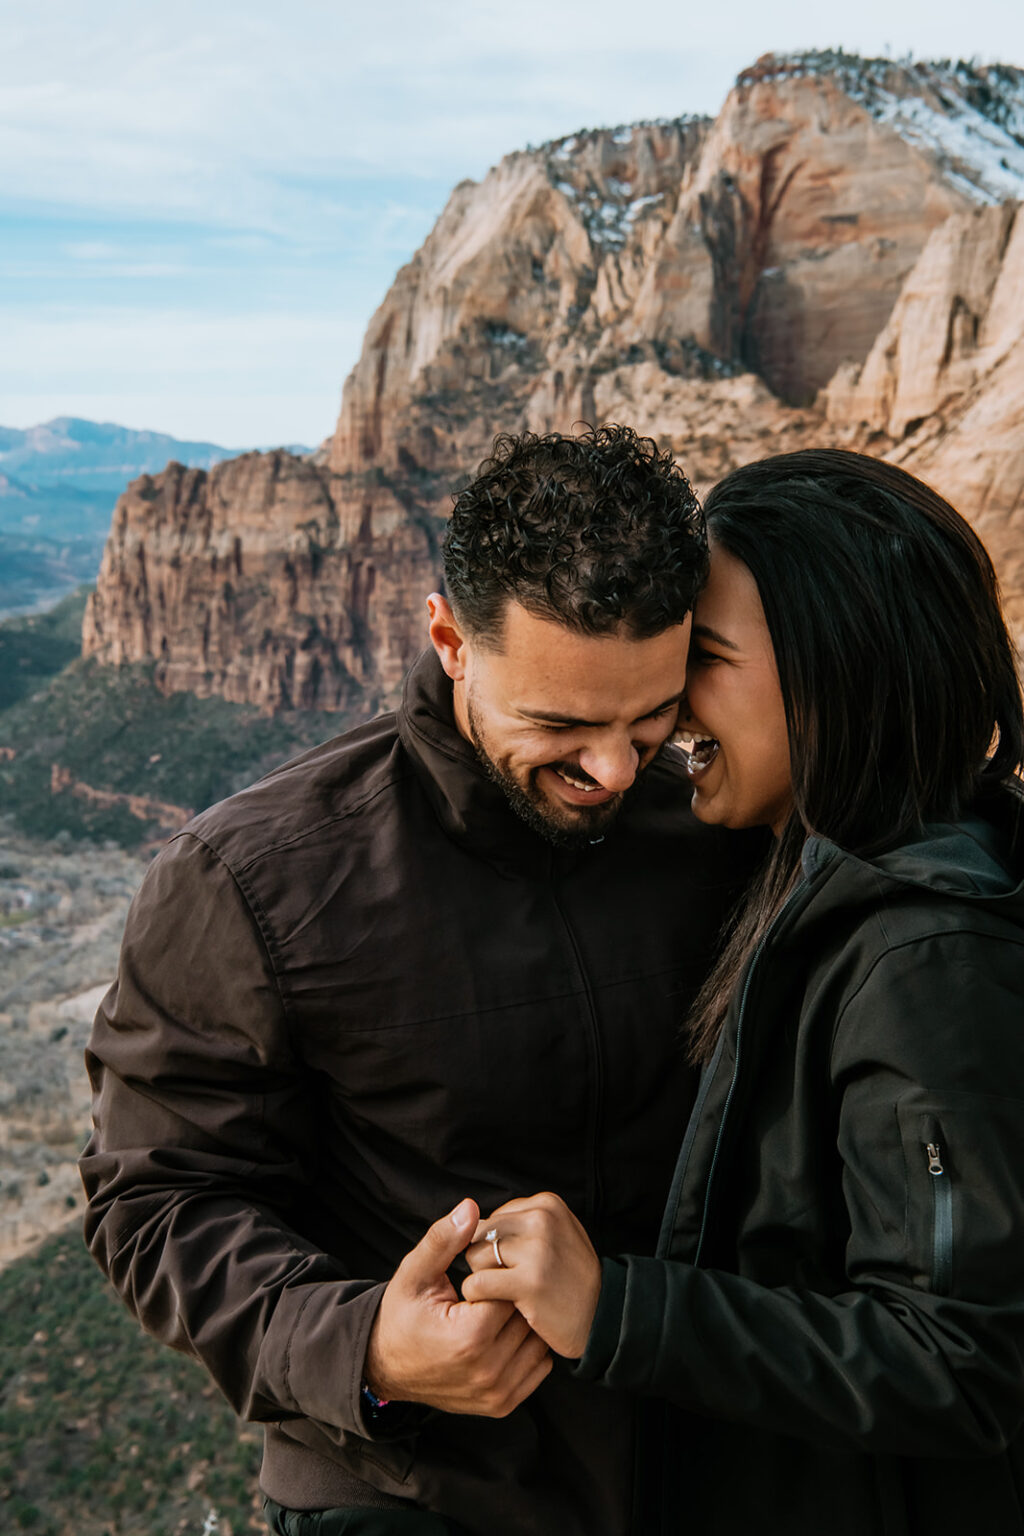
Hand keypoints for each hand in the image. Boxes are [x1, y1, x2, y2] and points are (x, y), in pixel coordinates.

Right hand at [364, 1198, 551, 1415]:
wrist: (387, 1366)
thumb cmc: (401, 1315)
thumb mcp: (414, 1273)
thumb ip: (444, 1239)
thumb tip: (470, 1207)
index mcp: (469, 1338)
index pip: (510, 1292)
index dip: (500, 1277)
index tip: (485, 1274)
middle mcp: (487, 1371)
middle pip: (526, 1317)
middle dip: (514, 1298)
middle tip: (496, 1289)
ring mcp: (496, 1393)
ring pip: (537, 1342)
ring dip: (524, 1323)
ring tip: (499, 1310)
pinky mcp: (502, 1404)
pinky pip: (538, 1366)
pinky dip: (528, 1348)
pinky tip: (504, 1334)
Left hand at [462, 1192, 601, 1358]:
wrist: (603, 1317)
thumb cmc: (570, 1277)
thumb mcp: (556, 1234)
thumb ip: (521, 1222)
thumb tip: (472, 1217)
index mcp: (546, 1204)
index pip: (492, 1218)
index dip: (495, 1245)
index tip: (517, 1264)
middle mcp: (542, 1219)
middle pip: (479, 1234)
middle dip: (484, 1259)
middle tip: (507, 1280)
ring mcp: (537, 1250)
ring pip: (474, 1256)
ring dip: (482, 1278)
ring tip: (507, 1292)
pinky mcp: (529, 1282)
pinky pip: (476, 1284)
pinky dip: (478, 1297)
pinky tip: (498, 1304)